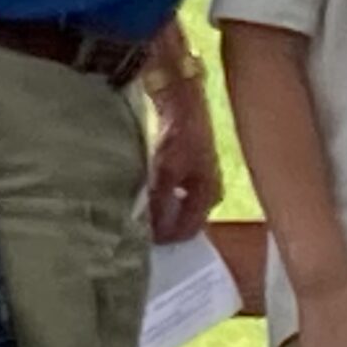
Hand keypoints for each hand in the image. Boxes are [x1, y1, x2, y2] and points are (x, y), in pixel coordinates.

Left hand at [146, 100, 223, 242]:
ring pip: (179, 209)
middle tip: (136, 231)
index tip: (141, 242)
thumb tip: (150, 231)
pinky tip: (144, 197)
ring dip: (160, 213)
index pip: (188, 231)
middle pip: (184, 222)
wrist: (184, 105)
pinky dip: (161, 200)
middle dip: (163, 227)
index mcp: (209, 196)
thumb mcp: (164, 172)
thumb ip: (158, 203)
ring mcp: (202, 183)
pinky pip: (175, 197)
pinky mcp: (191, 173)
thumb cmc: (179, 138)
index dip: (165, 239)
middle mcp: (210, 193)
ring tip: (137, 214)